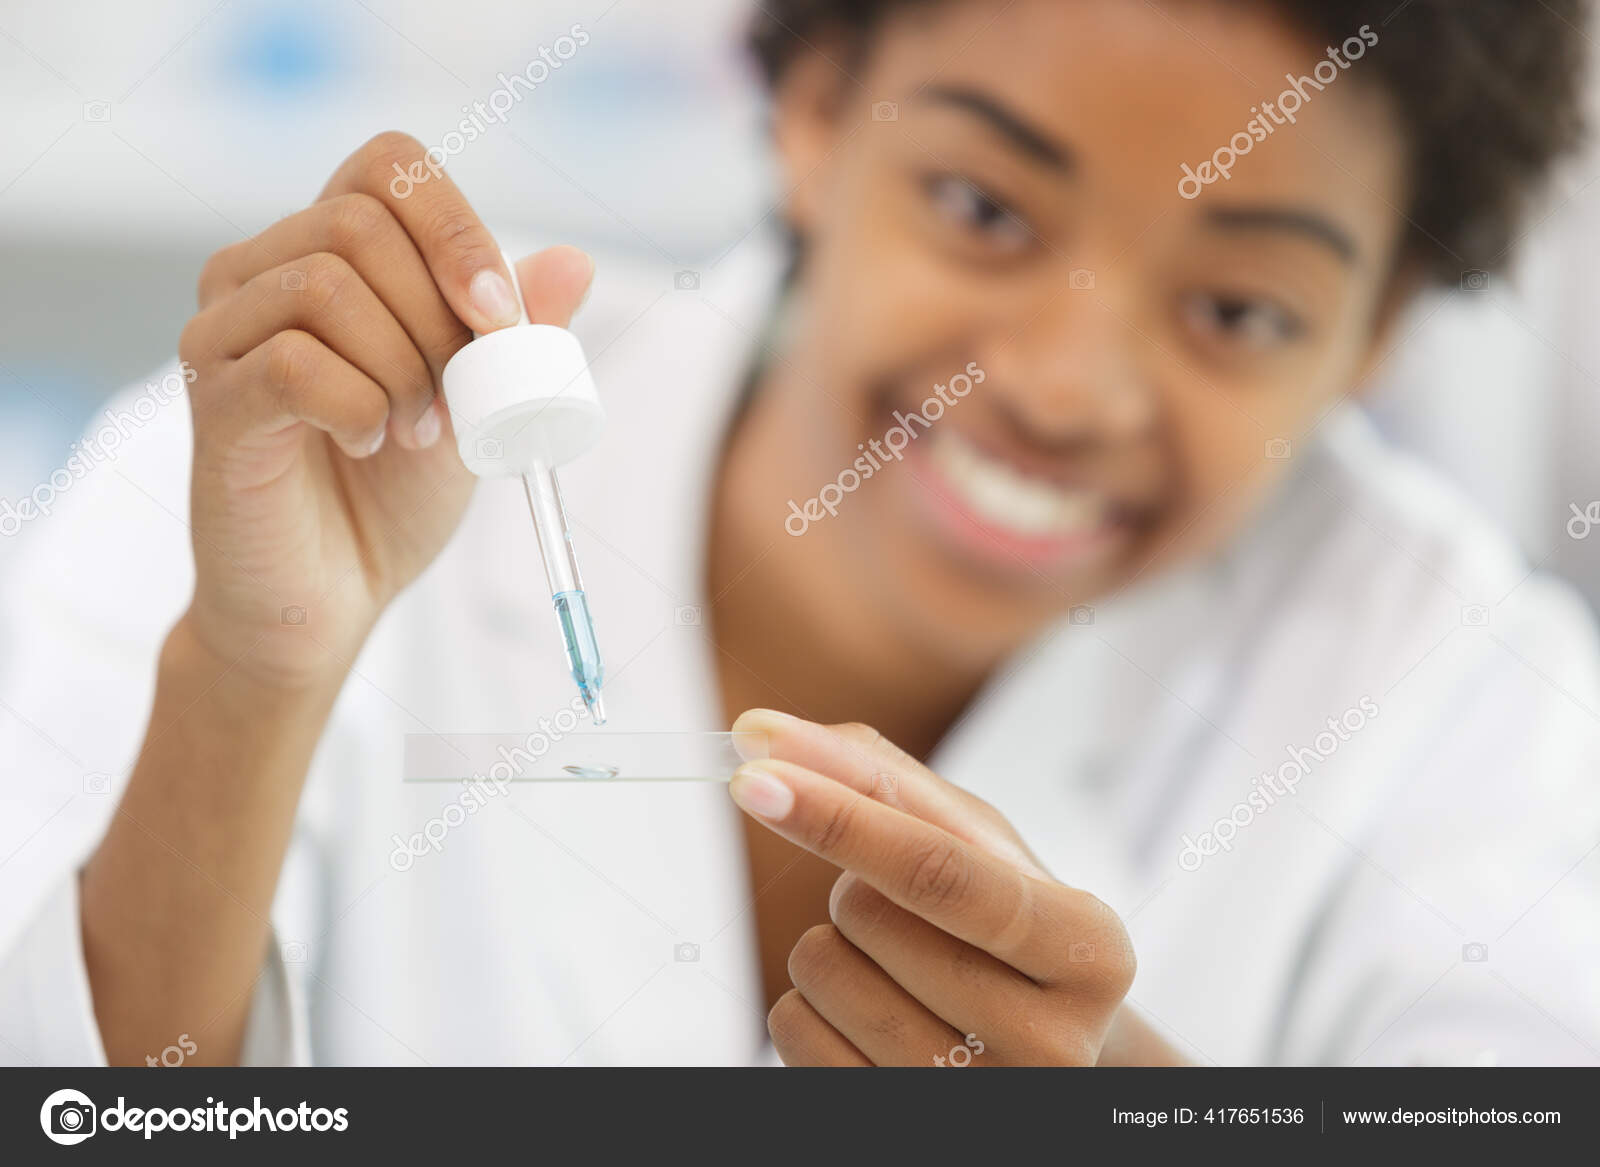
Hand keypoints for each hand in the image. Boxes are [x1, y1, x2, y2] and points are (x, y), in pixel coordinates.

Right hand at [176, 131, 594, 686]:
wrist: (333, 594)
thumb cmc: (397, 492)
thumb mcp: (483, 403)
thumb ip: (521, 334)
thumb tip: (576, 260)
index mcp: (328, 252)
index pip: (387, 164)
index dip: (455, 226)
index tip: (499, 318)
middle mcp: (259, 271)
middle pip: (358, 222)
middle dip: (437, 317)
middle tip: (454, 402)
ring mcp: (222, 330)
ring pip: (324, 284)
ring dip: (402, 367)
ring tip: (414, 431)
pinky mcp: (211, 398)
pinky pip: (292, 362)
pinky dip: (359, 405)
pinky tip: (368, 442)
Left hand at [729, 709, 1173, 1065]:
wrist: (1037, 1054)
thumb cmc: (1002, 927)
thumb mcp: (979, 845)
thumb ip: (881, 777)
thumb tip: (761, 734)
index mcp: (1088, 950)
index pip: (940, 873)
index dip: (840, 817)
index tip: (753, 773)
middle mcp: (1050, 1043)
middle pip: (868, 915)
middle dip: (854, 884)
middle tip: (909, 912)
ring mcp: (978, 1100)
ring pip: (822, 972)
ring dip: (829, 942)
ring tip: (895, 964)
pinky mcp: (905, 1129)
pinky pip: (792, 1032)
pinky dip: (803, 1001)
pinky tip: (863, 1011)